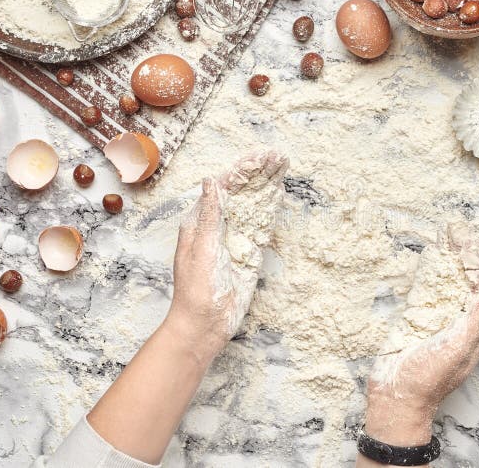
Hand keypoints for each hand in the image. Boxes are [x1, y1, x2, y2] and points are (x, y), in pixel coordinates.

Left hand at [166, 152, 287, 356]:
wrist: (204, 324)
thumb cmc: (196, 288)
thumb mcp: (202, 247)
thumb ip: (210, 214)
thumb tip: (212, 180)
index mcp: (201, 221)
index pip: (224, 187)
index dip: (243, 169)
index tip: (261, 155)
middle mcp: (219, 225)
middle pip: (241, 192)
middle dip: (258, 172)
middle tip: (278, 154)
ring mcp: (235, 238)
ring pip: (253, 205)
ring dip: (266, 185)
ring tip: (282, 165)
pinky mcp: (249, 254)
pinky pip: (261, 226)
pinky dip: (270, 208)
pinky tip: (278, 194)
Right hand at [363, 225, 478, 447]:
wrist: (396, 398)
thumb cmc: (428, 378)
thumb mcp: (456, 349)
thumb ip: (474, 319)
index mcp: (473, 327)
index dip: (476, 260)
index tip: (468, 237)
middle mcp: (457, 318)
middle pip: (464, 278)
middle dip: (462, 252)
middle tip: (456, 225)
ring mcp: (436, 317)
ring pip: (445, 280)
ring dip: (446, 256)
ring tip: (445, 232)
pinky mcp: (415, 318)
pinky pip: (424, 289)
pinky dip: (427, 270)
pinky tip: (427, 255)